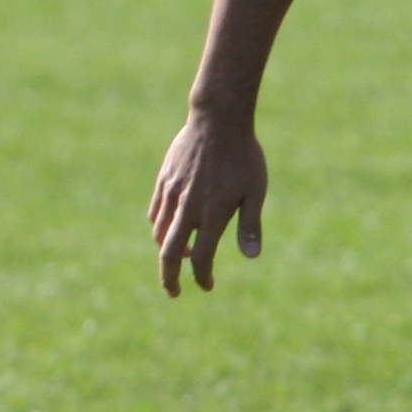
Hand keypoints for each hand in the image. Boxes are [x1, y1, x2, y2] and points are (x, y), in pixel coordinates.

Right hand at [149, 111, 267, 295]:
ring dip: (167, 250)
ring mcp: (172, 195)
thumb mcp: (255, 191)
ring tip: (179, 255)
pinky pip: (155, 213)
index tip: (207, 285)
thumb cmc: (243, 156)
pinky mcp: (164, 181)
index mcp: (212, 215)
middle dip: (169, 278)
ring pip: (160, 233)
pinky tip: (170, 227)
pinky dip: (160, 227)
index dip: (202, 277)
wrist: (218, 119)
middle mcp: (188, 208)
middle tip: (173, 292)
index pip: (201, 259)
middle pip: (169, 254)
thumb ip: (250, 225)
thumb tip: (251, 257)